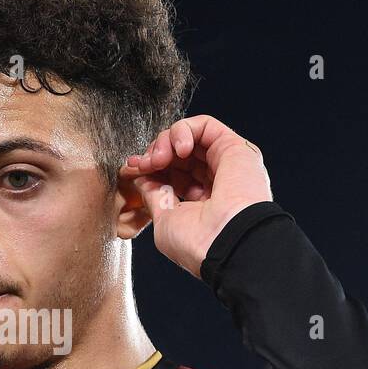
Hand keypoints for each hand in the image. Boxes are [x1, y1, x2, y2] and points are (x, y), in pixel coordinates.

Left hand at [120, 115, 272, 277]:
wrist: (226, 243)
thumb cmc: (197, 243)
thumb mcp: (165, 220)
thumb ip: (154, 195)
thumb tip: (141, 176)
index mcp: (201, 203)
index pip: (172, 174)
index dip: (150, 168)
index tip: (132, 169)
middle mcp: (216, 182)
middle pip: (178, 154)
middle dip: (155, 154)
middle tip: (144, 165)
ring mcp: (226, 164)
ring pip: (190, 137)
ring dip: (166, 141)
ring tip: (159, 159)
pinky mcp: (234, 148)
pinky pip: (205, 125)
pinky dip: (184, 130)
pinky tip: (179, 149)